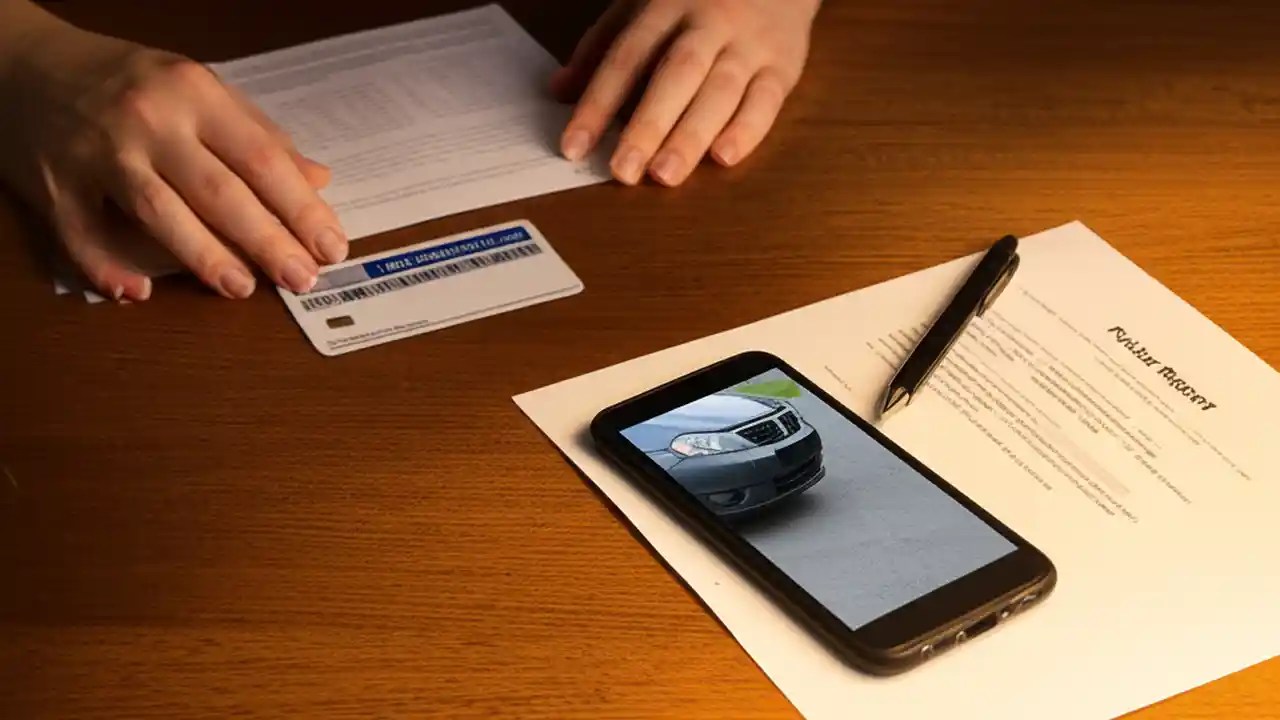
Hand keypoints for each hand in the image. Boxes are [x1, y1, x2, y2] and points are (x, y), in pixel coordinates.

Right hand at [0, 25, 344, 300]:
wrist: (24, 61)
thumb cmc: (127, 80)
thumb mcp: (198, 90)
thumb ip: (257, 135)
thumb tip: (317, 180)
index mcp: (195, 94)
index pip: (261, 160)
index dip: (300, 208)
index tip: (331, 246)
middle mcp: (150, 122)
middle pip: (219, 192)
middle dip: (267, 242)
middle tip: (302, 279)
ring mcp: (99, 153)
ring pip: (159, 214)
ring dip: (205, 257)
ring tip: (242, 288)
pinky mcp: (55, 184)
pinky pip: (83, 235)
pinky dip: (107, 266)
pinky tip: (138, 292)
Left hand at [551, 0, 819, 186]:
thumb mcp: (644, 6)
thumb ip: (602, 47)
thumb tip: (558, 91)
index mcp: (666, 6)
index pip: (625, 58)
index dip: (597, 103)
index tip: (574, 146)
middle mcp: (709, 23)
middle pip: (676, 75)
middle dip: (648, 125)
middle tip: (623, 171)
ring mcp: (749, 44)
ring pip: (720, 91)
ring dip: (692, 136)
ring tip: (665, 176)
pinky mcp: (784, 65)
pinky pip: (767, 101)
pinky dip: (747, 130)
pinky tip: (723, 158)